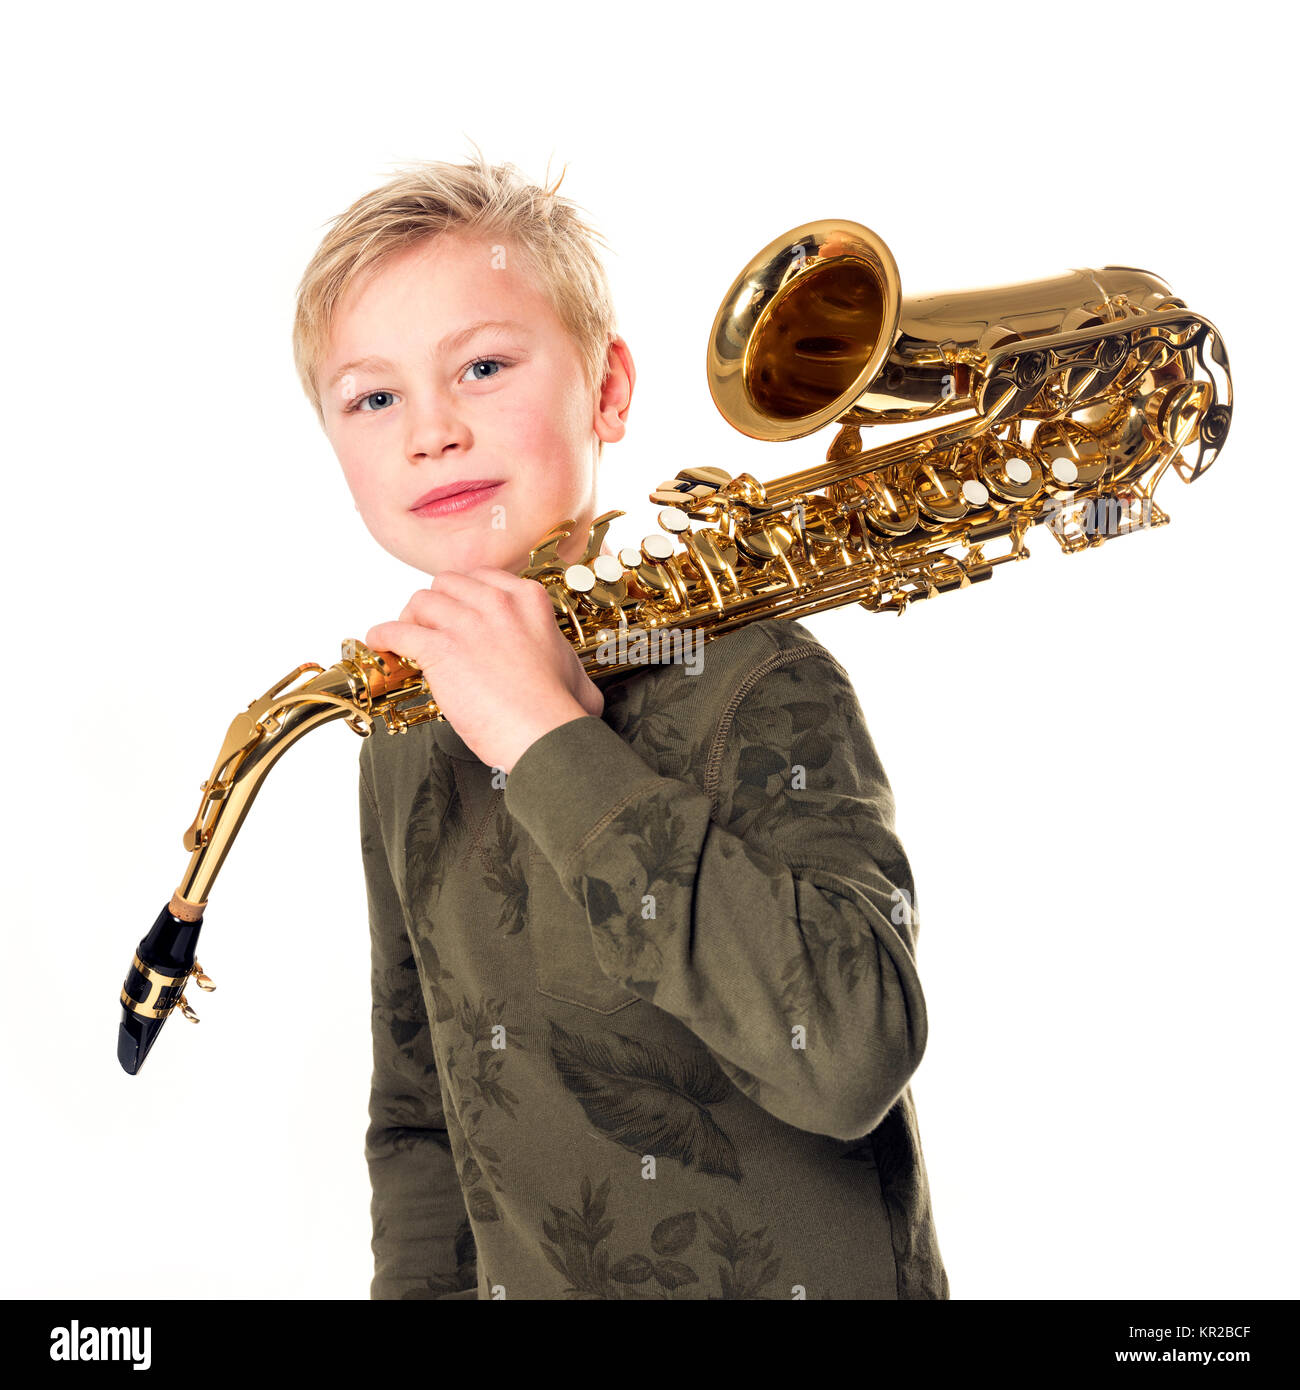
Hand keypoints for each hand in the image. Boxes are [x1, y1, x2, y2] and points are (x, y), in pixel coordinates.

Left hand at [364, 568, 603, 773]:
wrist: (545, 732)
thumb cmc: (561, 710)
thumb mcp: (574, 672)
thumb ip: (565, 663)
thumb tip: (579, 682)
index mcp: (527, 601)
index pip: (481, 578)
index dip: (463, 595)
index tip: (457, 611)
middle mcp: (496, 603)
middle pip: (446, 584)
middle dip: (435, 604)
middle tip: (431, 628)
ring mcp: (467, 624)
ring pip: (420, 602)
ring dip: (410, 619)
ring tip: (409, 641)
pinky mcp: (441, 649)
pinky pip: (397, 631)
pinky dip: (383, 636)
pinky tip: (381, 645)